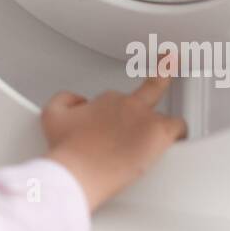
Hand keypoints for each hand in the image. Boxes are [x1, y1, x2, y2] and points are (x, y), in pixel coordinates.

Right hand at [41, 66, 187, 211]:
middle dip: (162, 71)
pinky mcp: (158, 135)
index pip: (119, 95)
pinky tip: (176, 139)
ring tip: (160, 136)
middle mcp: (128, 104)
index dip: (120, 101)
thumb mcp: (51, 114)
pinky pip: (178, 127)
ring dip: (161, 125)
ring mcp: (144, 118)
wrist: (77, 172)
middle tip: (170, 59)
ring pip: (164, 116)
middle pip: (150, 90)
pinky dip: (178, 133)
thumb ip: (65, 99)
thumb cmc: (66, 150)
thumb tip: (78, 101)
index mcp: (106, 99)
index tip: (132, 91)